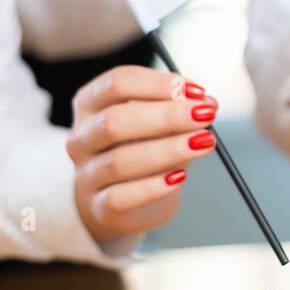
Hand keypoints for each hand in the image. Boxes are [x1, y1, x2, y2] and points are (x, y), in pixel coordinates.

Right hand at [67, 66, 217, 241]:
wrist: (121, 204)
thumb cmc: (139, 151)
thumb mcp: (154, 124)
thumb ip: (176, 112)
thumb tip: (207, 104)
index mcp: (90, 104)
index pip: (118, 82)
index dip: (159, 83)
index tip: (196, 91)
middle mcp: (81, 137)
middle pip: (115, 120)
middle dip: (166, 116)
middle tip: (204, 115)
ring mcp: (86, 174)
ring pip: (121, 160)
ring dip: (168, 149)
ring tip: (202, 143)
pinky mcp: (98, 207)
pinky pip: (122, 196)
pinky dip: (153, 186)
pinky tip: (178, 177)